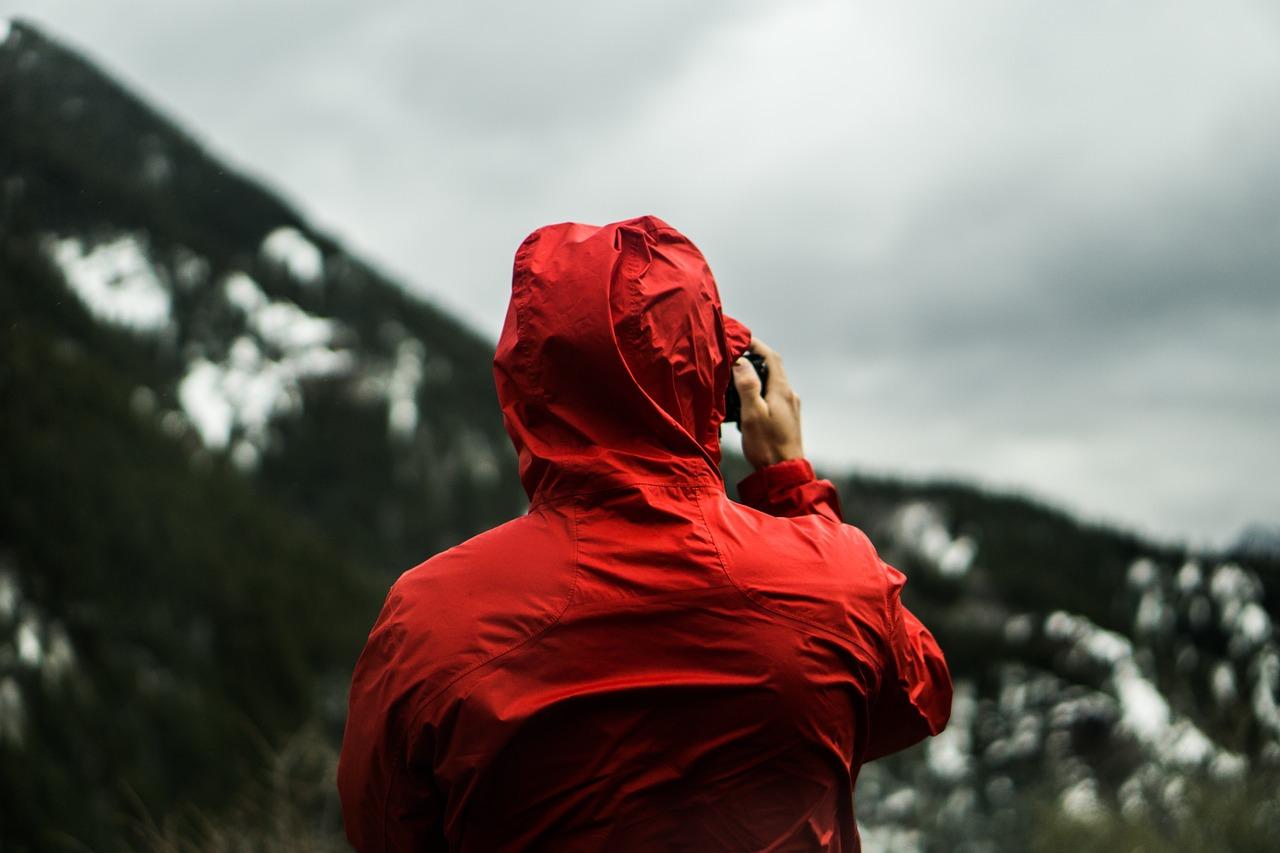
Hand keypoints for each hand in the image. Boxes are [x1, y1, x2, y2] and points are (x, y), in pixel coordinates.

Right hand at [732, 339, 804, 470]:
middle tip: (734, 353)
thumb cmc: (767, 445)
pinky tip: (746, 398)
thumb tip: (741, 362)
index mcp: (782, 390)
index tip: (739, 338)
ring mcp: (789, 407)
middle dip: (754, 357)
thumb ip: (748, 386)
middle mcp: (789, 395)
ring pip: (772, 381)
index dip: (756, 344)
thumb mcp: (752, 414)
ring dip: (756, 374)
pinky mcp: (786, 418)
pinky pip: (771, 394)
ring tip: (736, 374)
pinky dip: (759, 388)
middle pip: (772, 367)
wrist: (784, 473)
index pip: (771, 357)